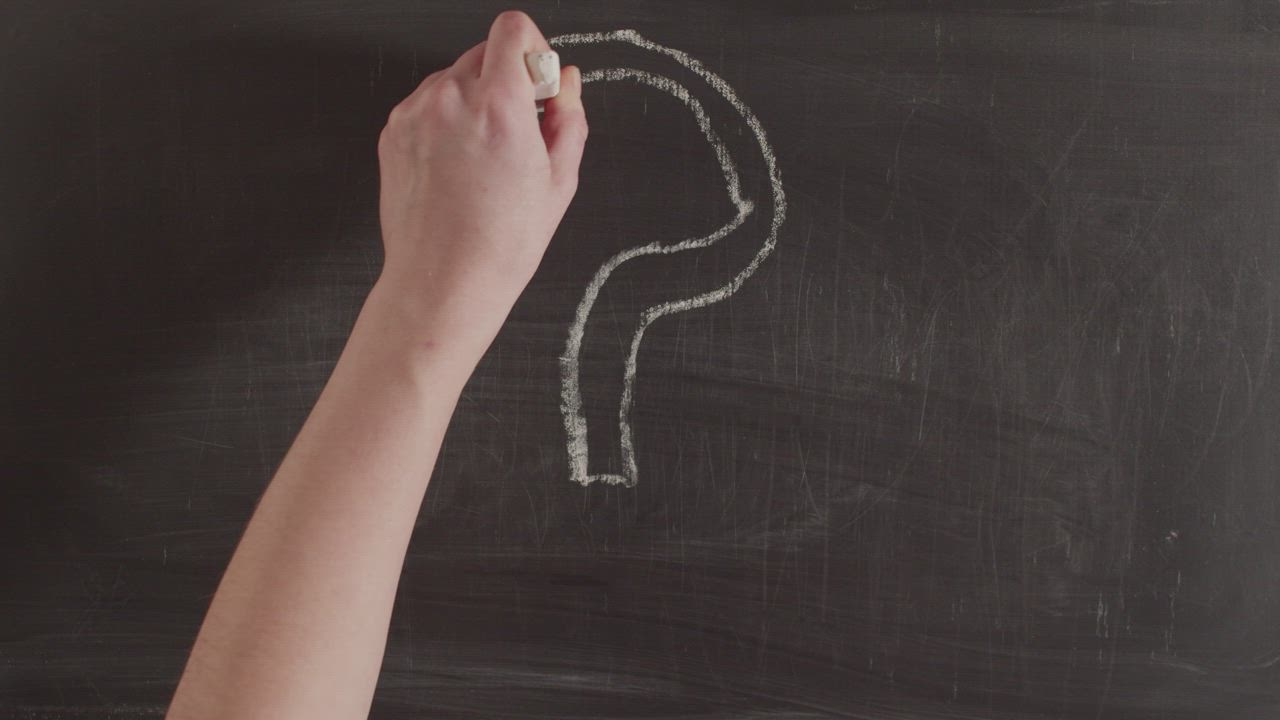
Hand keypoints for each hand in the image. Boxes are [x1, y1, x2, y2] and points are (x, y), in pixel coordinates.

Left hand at [374, 11, 586, 350]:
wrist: (443, 281)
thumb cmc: (501, 243)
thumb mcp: (558, 181)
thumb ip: (568, 117)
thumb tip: (566, 82)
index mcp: (498, 106)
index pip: (513, 29)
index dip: (533, 50)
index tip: (537, 84)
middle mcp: (451, 99)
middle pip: (484, 52)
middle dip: (506, 81)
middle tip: (517, 133)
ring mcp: (415, 113)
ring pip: (454, 78)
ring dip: (474, 102)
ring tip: (484, 160)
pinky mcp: (393, 131)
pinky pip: (428, 105)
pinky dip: (446, 122)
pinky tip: (458, 168)